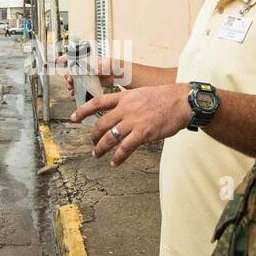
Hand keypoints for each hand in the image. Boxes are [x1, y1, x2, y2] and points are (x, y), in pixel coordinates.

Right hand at [56, 52, 112, 93]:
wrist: (117, 74)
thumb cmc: (112, 65)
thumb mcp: (106, 64)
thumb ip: (100, 66)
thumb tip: (95, 70)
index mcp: (86, 60)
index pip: (73, 57)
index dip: (64, 58)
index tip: (57, 60)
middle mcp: (84, 67)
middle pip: (72, 70)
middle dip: (68, 76)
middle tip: (69, 81)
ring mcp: (86, 75)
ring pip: (74, 79)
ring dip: (71, 83)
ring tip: (71, 87)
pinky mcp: (88, 83)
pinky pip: (80, 86)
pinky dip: (76, 90)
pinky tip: (74, 93)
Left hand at [71, 84, 192, 165]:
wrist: (183, 101)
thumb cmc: (165, 97)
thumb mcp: (141, 93)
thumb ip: (129, 102)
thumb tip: (120, 113)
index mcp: (124, 97)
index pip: (97, 102)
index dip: (83, 111)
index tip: (73, 118)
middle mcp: (126, 109)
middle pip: (101, 124)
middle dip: (93, 136)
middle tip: (92, 143)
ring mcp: (134, 121)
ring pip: (110, 138)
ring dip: (101, 148)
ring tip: (97, 154)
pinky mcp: (143, 133)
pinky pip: (125, 148)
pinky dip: (118, 157)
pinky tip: (114, 162)